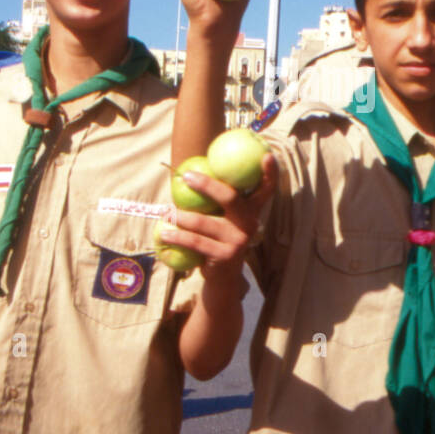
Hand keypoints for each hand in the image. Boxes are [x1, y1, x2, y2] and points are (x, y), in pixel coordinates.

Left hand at [158, 153, 277, 287]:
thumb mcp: (223, 219)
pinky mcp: (225, 256)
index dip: (270, 173)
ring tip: (166, 212)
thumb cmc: (218, 238)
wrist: (223, 277)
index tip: (266, 156)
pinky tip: (164, 234)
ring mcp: (239, 241)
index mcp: (252, 211)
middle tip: (186, 177)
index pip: (266, 189)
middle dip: (208, 185)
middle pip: (232, 198)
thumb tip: (192, 168)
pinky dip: (177, 237)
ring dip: (181, 216)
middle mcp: (250, 224)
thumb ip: (217, 199)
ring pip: (205, 222)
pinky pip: (196, 242)